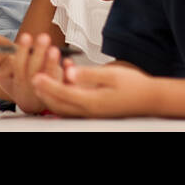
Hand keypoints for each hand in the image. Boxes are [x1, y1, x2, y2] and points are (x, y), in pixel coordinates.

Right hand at [0, 31, 63, 113]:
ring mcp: (32, 85)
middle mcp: (16, 82)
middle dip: (21, 50)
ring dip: (39, 52)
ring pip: (34, 69)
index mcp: (2, 75)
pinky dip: (52, 61)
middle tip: (26, 35)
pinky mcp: (49, 85)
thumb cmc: (13, 74)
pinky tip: (54, 50)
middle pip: (17, 66)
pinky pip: (50, 73)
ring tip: (44, 37)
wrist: (32, 98)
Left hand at [31, 58, 158, 116]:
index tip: (35, 75)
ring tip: (44, 75)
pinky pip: (74, 102)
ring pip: (64, 106)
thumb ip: (88, 74)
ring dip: (53, 92)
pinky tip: (67, 71)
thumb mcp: (111, 75)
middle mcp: (89, 111)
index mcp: (92, 102)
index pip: (63, 95)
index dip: (47, 85)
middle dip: (44, 92)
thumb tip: (69, 72)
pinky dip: (65, 91)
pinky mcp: (94, 109)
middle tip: (33, 77)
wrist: (150, 99)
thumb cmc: (134, 86)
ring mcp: (91, 112)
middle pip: (58, 104)